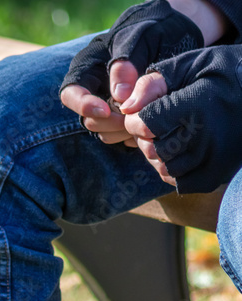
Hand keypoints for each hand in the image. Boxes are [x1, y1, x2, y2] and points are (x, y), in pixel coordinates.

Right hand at [60, 0, 203, 145]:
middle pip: (89, 120)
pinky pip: (121, 139)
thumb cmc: (149, 33)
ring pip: (104, 134)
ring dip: (124, 131)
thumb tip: (119, 97)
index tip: (107, 109)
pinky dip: (134, 135)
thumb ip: (126, 64)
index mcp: (86, 69)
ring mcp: (105, 110)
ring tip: (146, 117)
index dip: (85, 106)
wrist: (168, 39)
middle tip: (135, 116)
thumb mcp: (138, 40)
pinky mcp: (120, 123)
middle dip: (111, 122)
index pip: (71, 95)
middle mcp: (91, 93)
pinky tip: (150, 122)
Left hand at [124, 44, 241, 191]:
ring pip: (165, 168)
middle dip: (145, 137)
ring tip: (168, 136)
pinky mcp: (216, 175)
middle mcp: (206, 138)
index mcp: (197, 106)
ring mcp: (213, 160)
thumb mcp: (192, 64)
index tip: (142, 112)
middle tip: (154, 125)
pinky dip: (173, 170)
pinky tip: (180, 152)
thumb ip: (155, 82)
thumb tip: (126, 107)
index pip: (147, 124)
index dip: (136, 119)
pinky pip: (181, 183)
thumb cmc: (226, 73)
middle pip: (153, 149)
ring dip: (158, 155)